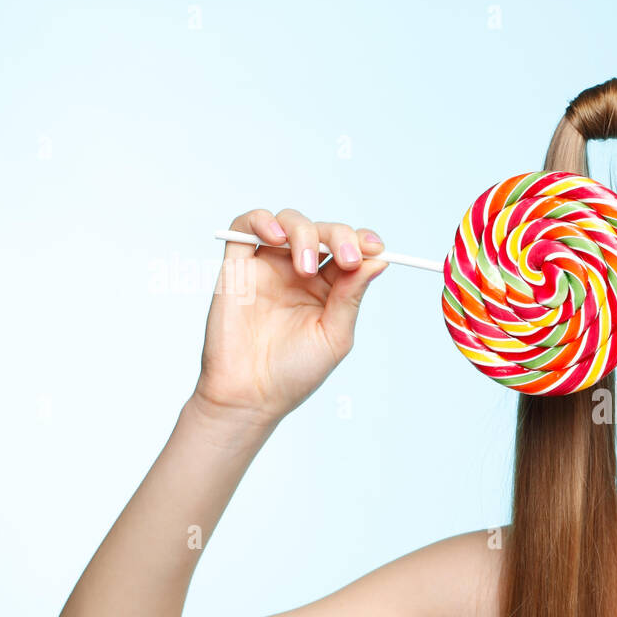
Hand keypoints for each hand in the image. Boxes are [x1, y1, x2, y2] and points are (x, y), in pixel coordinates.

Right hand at [193, 208, 388, 424]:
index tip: (376, 248)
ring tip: (306, 266)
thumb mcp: (334, 335)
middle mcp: (299, 272)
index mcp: (328, 288)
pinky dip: (261, 221)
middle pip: (323, 231)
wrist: (249, 395)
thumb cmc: (293, 373)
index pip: (349, 250)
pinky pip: (244, 226)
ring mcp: (268, 266)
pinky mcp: (237, 266)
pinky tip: (276, 238)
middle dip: (339, 236)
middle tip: (347, 259)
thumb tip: (379, 260)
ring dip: (305, 233)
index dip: (363, 241)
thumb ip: (351, 296)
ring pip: (289, 222)